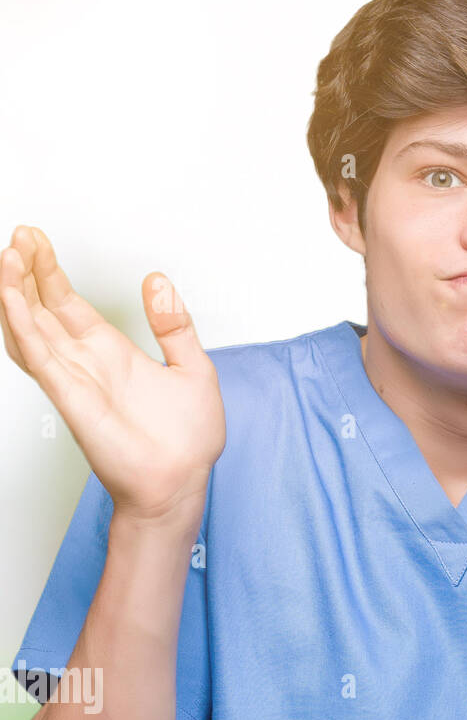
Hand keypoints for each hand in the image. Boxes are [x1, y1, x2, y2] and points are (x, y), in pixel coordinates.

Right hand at [0, 225, 225, 522]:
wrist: (182, 483)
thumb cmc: (188, 441)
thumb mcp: (194, 368)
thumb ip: (174, 325)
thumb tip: (159, 281)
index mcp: (112, 352)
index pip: (68, 303)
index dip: (50, 272)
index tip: (35, 240)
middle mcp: (86, 363)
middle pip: (43, 307)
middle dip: (28, 271)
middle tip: (20, 235)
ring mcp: (75, 379)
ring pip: (31, 328)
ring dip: (16, 293)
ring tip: (6, 257)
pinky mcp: (72, 397)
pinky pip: (39, 357)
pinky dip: (23, 326)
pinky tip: (12, 298)